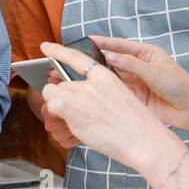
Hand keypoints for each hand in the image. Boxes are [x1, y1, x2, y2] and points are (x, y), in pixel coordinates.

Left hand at [39, 41, 177, 173]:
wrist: (143, 140)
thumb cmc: (136, 125)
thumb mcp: (121, 97)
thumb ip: (99, 92)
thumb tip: (80, 97)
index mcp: (105, 76)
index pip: (76, 57)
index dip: (58, 51)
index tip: (45, 47)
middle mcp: (90, 83)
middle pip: (62, 84)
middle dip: (64, 98)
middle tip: (80, 114)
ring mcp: (80, 95)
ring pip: (53, 94)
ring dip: (59, 107)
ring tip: (79, 120)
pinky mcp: (70, 109)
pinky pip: (52, 107)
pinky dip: (57, 116)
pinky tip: (75, 125)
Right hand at [88, 35, 188, 131]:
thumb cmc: (180, 85)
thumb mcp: (154, 71)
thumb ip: (130, 64)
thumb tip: (109, 56)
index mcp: (146, 54)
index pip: (122, 46)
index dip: (105, 43)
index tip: (89, 39)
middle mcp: (139, 67)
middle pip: (115, 61)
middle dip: (100, 60)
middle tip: (82, 59)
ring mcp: (136, 82)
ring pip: (115, 77)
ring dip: (103, 76)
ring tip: (86, 74)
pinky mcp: (134, 97)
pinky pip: (118, 91)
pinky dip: (109, 90)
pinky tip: (97, 89)